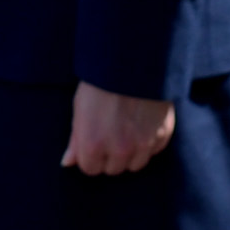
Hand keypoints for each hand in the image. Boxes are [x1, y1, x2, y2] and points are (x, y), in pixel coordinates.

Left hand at [63, 84, 177, 175]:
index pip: (90, 169)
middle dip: (111, 155)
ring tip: (127, 128)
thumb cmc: (100, 81)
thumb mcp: (80, 108)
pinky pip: (153, 151)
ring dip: (131, 153)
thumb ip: (75, 140)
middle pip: (113, 169)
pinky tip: (142, 123)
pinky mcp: (162, 135)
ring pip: (135, 165)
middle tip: (112, 130)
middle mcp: (118, 150)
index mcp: (93, 145)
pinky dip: (148, 142)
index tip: (95, 140)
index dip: (91, 155)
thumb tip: (67, 163)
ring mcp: (143, 145)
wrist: (133, 60)